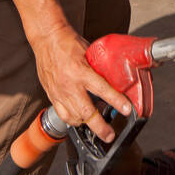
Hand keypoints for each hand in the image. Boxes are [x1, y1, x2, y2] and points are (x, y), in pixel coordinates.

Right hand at [32, 23, 132, 142]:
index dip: (117, 101)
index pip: (103, 90)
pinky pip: (62, 114)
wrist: (47, 39)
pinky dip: (72, 120)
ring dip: (87, 124)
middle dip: (100, 127)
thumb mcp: (90, 52)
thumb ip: (100, 67)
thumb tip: (117, 76)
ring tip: (97, 127)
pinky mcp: (51, 95)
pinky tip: (80, 120)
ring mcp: (59, 92)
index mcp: (81, 71)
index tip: (128, 110)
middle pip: (87, 112)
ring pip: (74, 117)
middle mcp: (70, 84)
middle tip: (109, 135)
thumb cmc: (69, 43)